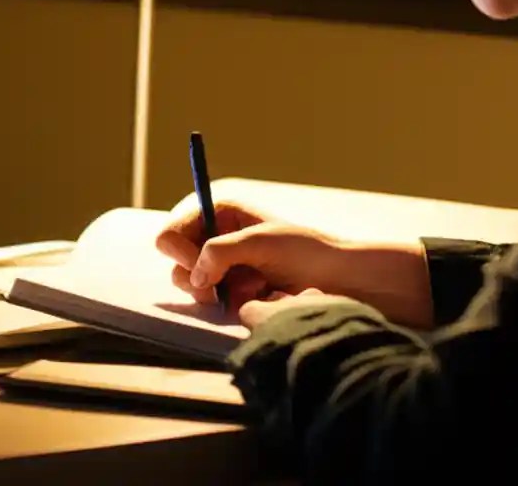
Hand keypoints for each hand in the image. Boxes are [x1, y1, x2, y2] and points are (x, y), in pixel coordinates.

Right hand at [155, 196, 434, 328]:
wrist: (344, 281)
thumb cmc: (308, 252)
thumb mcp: (260, 242)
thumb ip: (219, 251)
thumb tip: (195, 278)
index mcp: (221, 214)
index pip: (173, 233)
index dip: (182, 251)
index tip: (202, 266)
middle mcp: (218, 238)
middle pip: (177, 261)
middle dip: (200, 276)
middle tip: (224, 283)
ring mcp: (226, 268)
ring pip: (193, 286)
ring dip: (220, 291)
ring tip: (254, 287)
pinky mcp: (236, 294)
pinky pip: (216, 303)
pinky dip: (236, 302)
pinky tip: (262, 296)